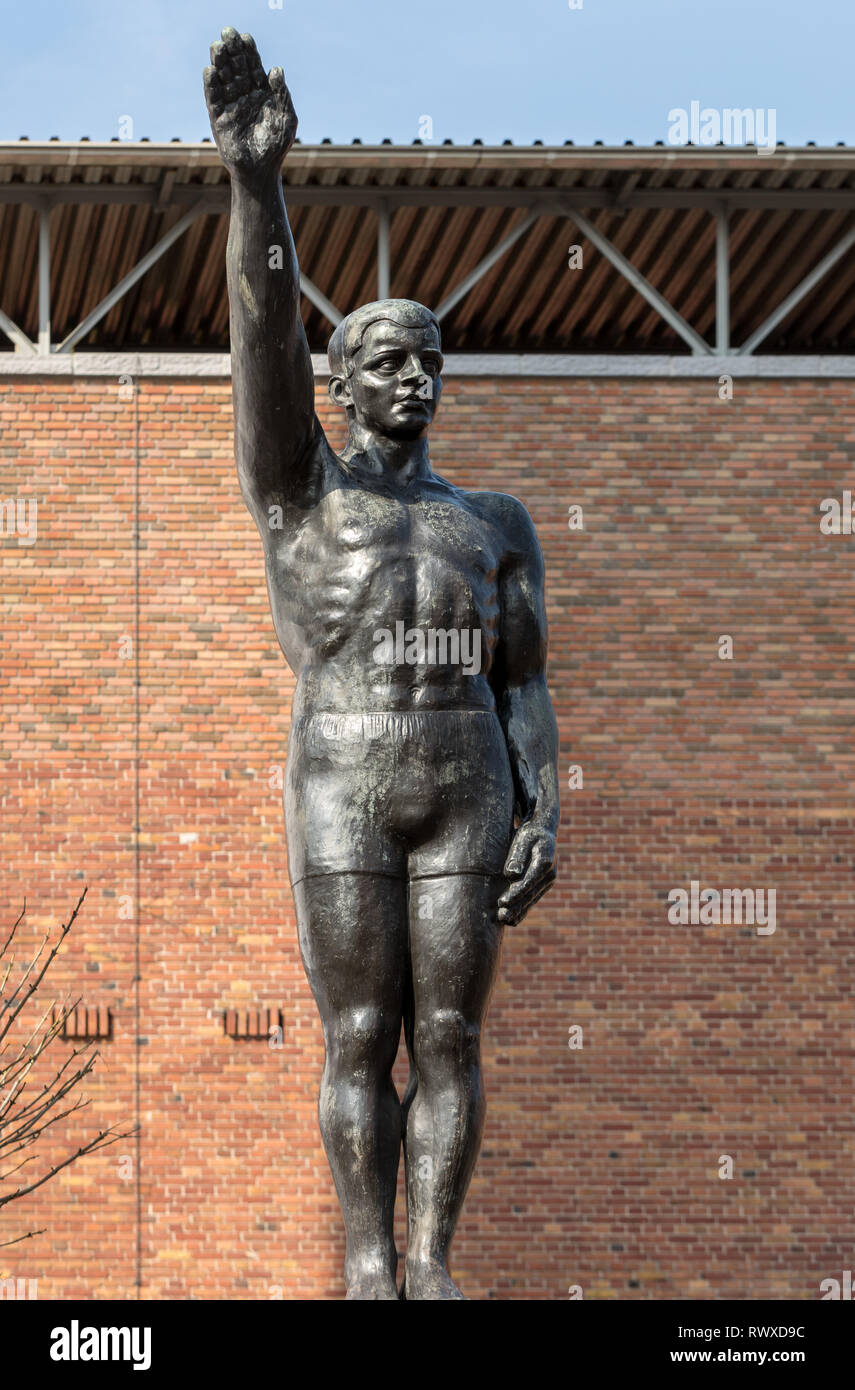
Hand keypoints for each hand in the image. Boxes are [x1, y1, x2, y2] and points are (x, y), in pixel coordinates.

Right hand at [203, 28, 296, 180]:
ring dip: (219, 62)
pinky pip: (213, 98)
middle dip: (232, 50)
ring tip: (217, 46)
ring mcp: (230, 105)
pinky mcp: (218, 118)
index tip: (245, 37)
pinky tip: (210, 71)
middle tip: (227, 32)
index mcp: (261, 92)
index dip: (249, 51)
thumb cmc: (276, 148)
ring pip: (222, 78)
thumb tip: (276, 69)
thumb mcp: (287, 119)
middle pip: (236, 67)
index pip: (253, 66)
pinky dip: (210, 84)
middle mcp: (244, 95)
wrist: (260, 172)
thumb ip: (282, 95)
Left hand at [497, 822, 555, 925]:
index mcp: (545, 861)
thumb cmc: (529, 833)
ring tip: (504, 920)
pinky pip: (533, 899)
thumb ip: (517, 856)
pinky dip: (523, 909)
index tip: (502, 902)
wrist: (543, 830)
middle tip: (501, 917)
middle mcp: (550, 874)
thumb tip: (511, 875)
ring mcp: (548, 880)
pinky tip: (513, 920)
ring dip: (519, 911)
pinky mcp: (543, 884)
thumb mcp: (523, 838)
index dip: (515, 893)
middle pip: (530, 894)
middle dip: (516, 907)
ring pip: (532, 899)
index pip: (528, 881)